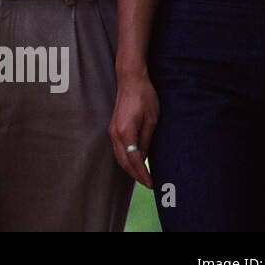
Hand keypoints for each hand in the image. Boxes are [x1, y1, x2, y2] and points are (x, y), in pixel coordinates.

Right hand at [108, 73, 158, 188]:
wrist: (130, 80)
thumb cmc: (144, 96)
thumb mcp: (152, 119)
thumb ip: (147, 140)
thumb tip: (144, 157)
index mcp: (126, 132)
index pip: (133, 160)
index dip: (142, 174)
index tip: (151, 184)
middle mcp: (115, 133)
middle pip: (123, 161)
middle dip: (135, 175)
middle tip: (148, 184)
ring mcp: (112, 130)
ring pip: (119, 156)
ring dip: (129, 168)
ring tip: (142, 176)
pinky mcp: (113, 127)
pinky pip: (118, 148)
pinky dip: (125, 159)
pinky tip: (135, 161)